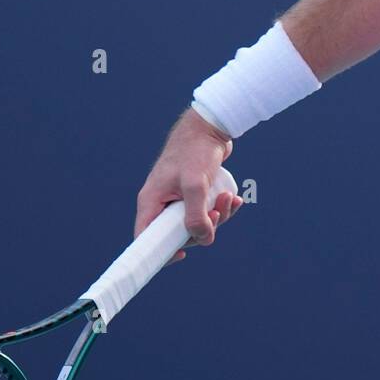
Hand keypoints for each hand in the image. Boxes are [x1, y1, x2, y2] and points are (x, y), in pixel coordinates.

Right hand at [134, 108, 243, 264]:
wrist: (210, 124)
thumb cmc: (196, 149)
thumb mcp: (196, 184)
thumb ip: (196, 215)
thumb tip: (203, 239)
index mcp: (152, 201)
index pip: (145, 237)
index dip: (159, 252)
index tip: (181, 255)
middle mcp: (162, 201)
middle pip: (177, 232)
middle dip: (203, 227)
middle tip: (218, 214)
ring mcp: (177, 196)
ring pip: (196, 221)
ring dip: (218, 215)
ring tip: (229, 198)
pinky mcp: (194, 190)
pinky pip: (206, 208)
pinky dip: (222, 207)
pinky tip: (234, 198)